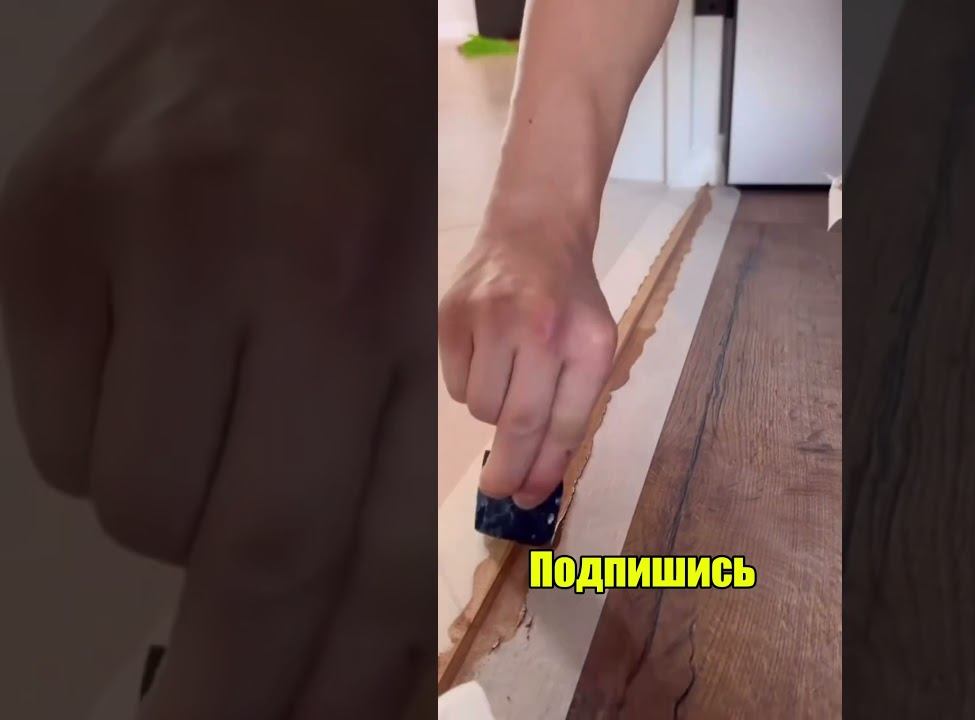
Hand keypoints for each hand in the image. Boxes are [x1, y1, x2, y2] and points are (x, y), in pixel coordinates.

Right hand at [0, 1, 434, 717]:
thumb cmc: (366, 159)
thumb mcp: (419, 307)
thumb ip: (388, 465)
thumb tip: (363, 638)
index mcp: (375, 292)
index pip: (340, 550)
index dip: (318, 687)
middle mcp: (255, 266)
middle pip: (234, 548)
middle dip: (233, 673)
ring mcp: (123, 243)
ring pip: (135, 506)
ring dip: (181, 516)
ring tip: (217, 422)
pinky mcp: (33, 234)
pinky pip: (58, 434)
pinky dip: (108, 439)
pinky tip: (153, 359)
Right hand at [438, 214, 615, 508]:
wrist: (534, 231)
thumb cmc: (569, 300)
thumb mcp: (592, 345)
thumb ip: (572, 405)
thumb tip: (537, 476)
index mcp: (588, 342)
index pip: (566, 422)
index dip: (546, 469)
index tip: (530, 499)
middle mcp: (541, 329)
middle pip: (520, 423)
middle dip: (509, 470)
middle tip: (499, 492)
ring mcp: (492, 319)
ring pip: (482, 408)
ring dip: (492, 414)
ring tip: (507, 379)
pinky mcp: (453, 315)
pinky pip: (456, 385)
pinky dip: (470, 387)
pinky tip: (486, 358)